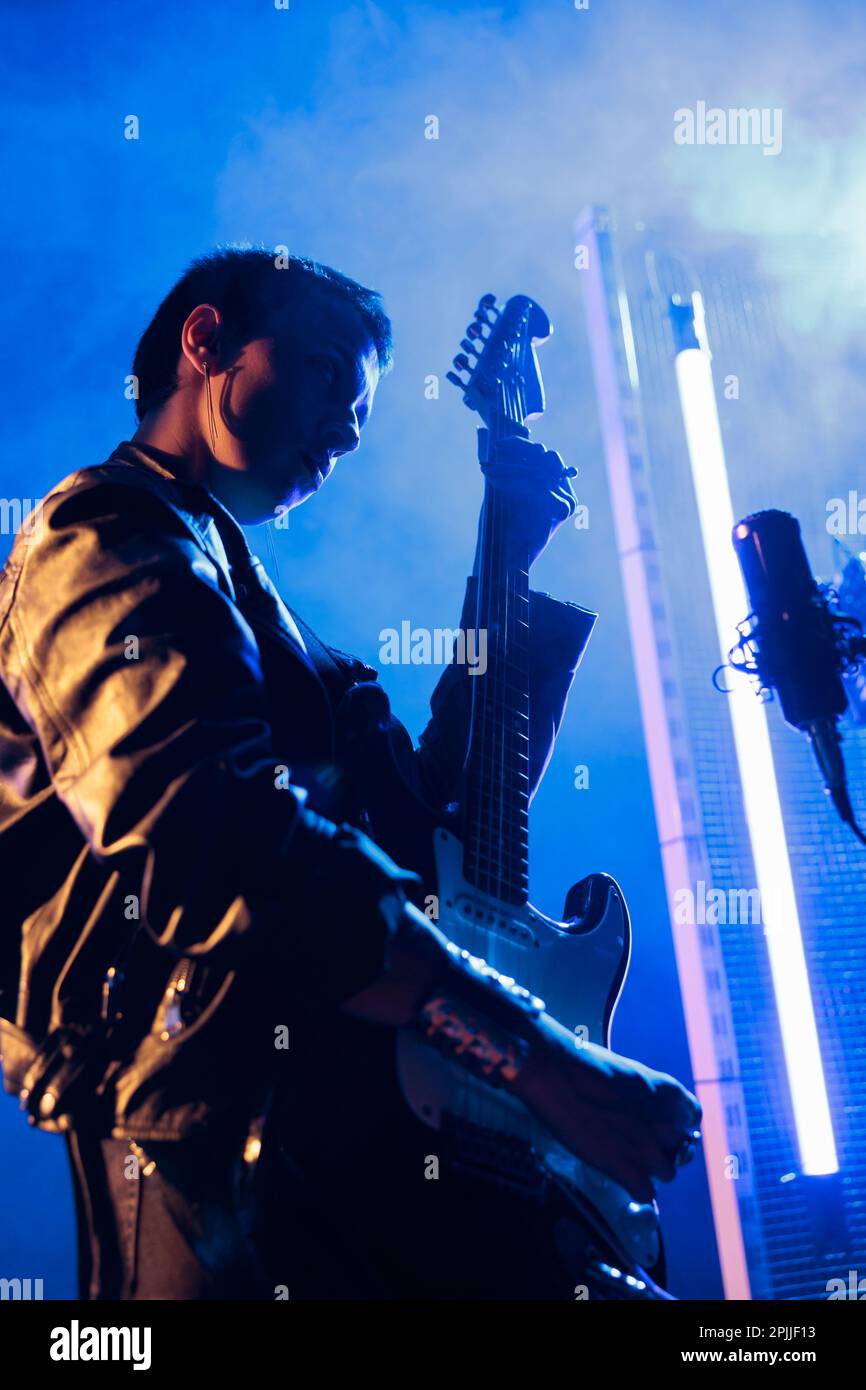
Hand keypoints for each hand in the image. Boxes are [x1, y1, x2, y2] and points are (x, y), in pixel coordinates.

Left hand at [476, 426, 576, 568]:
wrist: (506, 559)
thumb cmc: (502, 527)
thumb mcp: (500, 489)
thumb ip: (501, 465)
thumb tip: (485, 434)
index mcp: (555, 486)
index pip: (543, 454)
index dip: (521, 445)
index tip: (498, 443)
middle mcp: (565, 492)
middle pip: (546, 457)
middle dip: (519, 452)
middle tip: (495, 451)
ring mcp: (566, 501)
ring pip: (539, 469)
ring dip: (510, 467)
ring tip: (488, 469)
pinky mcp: (561, 509)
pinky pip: (535, 484)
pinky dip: (511, 481)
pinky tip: (492, 480)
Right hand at [511, 1013, 701, 1202]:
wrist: (556, 1075)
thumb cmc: (583, 1067)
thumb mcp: (626, 1072)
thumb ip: (644, 1095)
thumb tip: (642, 1109)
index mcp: (667, 1092)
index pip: (693, 1116)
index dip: (678, 1124)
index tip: (664, 1127)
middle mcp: (664, 1123)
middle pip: (679, 1149)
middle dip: (661, 1148)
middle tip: (636, 1142)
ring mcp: (647, 1149)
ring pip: (667, 1173)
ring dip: (649, 1170)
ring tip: (625, 1158)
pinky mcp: (625, 1169)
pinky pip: (646, 1194)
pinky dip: (635, 1189)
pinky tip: (621, 1176)